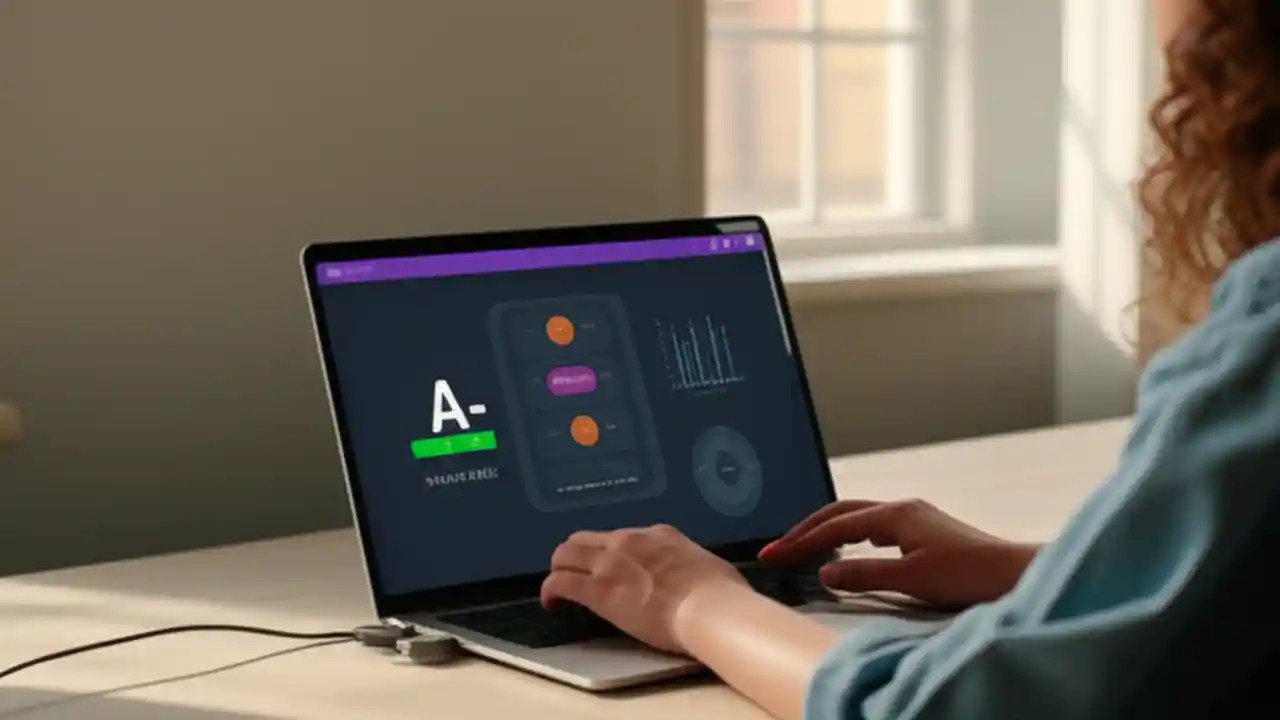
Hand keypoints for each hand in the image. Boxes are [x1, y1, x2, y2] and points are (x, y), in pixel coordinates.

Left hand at [541, 524, 748, 653]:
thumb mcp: (704, 564)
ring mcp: (610, 563)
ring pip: (566, 554)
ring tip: (558, 588)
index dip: (610, 554)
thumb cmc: (719, 593)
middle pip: (584, 539)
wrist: (709, 608)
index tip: (612, 571)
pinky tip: (552, 603)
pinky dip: (551, 590)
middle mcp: (628, 541)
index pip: (621, 538)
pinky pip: (560, 582)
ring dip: (559, 569)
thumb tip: (692, 576)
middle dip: (574, 555)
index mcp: (657, 535)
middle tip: (573, 574)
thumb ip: (688, 565)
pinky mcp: (597, 589)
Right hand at [759, 499, 1038, 607]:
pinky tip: (847, 550)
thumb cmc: (970, 576)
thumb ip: (865, 575)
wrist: (1015, 575)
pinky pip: (873, 527)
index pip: (835, 527)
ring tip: (802, 547)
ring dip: (826, 531)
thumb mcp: (912, 580)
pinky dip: (848, 536)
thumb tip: (825, 574)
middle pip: (841, 513)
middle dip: (806, 530)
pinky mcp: (924, 532)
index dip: (801, 541)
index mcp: (896, 515)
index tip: (772, 555)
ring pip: (857, 518)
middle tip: (777, 549)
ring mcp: (915, 519)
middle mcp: (903, 510)